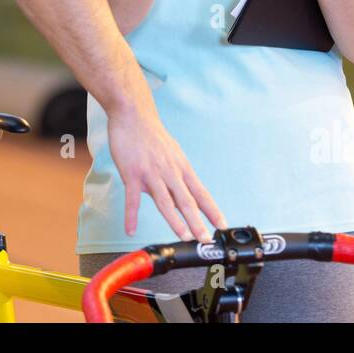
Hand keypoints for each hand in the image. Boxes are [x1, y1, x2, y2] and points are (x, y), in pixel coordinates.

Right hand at [107, 103, 227, 241]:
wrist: (133, 115)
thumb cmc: (152, 135)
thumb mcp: (172, 153)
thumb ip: (175, 176)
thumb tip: (178, 197)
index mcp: (181, 168)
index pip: (201, 193)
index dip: (213, 210)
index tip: (222, 225)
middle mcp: (170, 172)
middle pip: (186, 201)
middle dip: (198, 222)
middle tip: (205, 238)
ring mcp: (151, 173)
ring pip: (165, 201)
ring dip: (175, 221)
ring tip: (184, 236)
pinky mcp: (132, 174)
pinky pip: (132, 199)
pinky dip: (132, 216)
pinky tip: (131, 229)